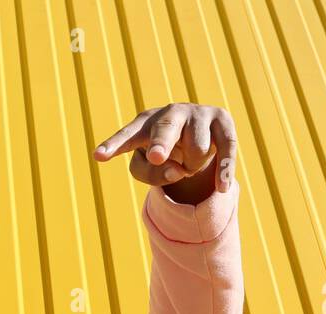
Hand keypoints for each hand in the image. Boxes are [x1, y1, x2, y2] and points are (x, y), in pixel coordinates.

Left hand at [93, 103, 236, 198]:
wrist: (202, 135)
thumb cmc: (169, 154)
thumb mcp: (154, 168)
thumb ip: (156, 174)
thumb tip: (176, 170)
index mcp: (145, 123)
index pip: (127, 135)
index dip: (113, 145)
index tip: (98, 156)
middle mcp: (170, 113)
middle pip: (165, 129)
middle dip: (161, 142)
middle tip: (156, 156)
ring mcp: (197, 113)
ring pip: (196, 148)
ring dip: (194, 165)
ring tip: (190, 160)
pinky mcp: (222, 119)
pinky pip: (226, 147)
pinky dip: (224, 169)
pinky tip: (221, 187)